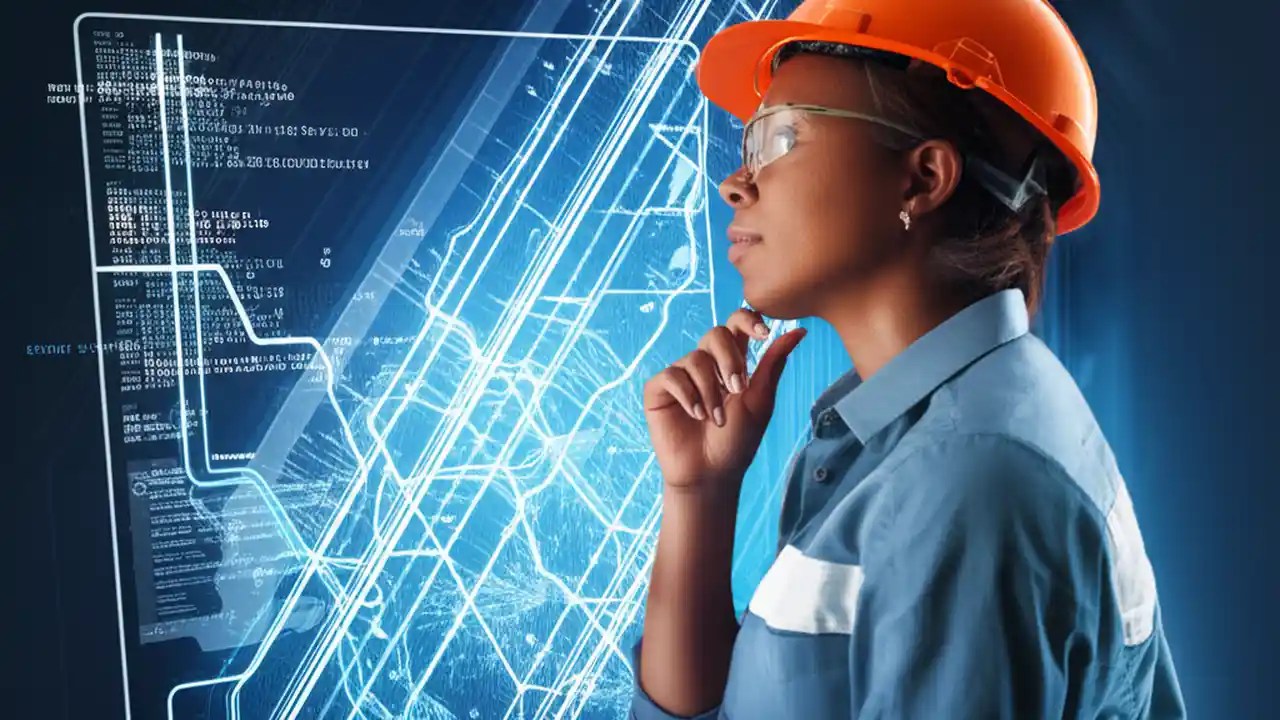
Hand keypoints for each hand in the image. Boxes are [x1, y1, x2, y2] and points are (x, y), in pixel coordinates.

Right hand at [642, 309, 806, 493]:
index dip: (748, 320)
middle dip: (729, 360)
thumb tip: (800, 331)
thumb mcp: (760, 400)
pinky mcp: (658, 390)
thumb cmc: (737, 441)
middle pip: (715, 334)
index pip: (736, 324)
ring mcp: (680, 375)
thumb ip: (773, 363)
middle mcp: (704, 363)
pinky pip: (671, 375)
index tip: (764, 334)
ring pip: (695, 359)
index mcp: (731, 362)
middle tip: (738, 390)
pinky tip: (695, 415)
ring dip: (710, 391)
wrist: (710, 474)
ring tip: (716, 418)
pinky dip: (686, 395)